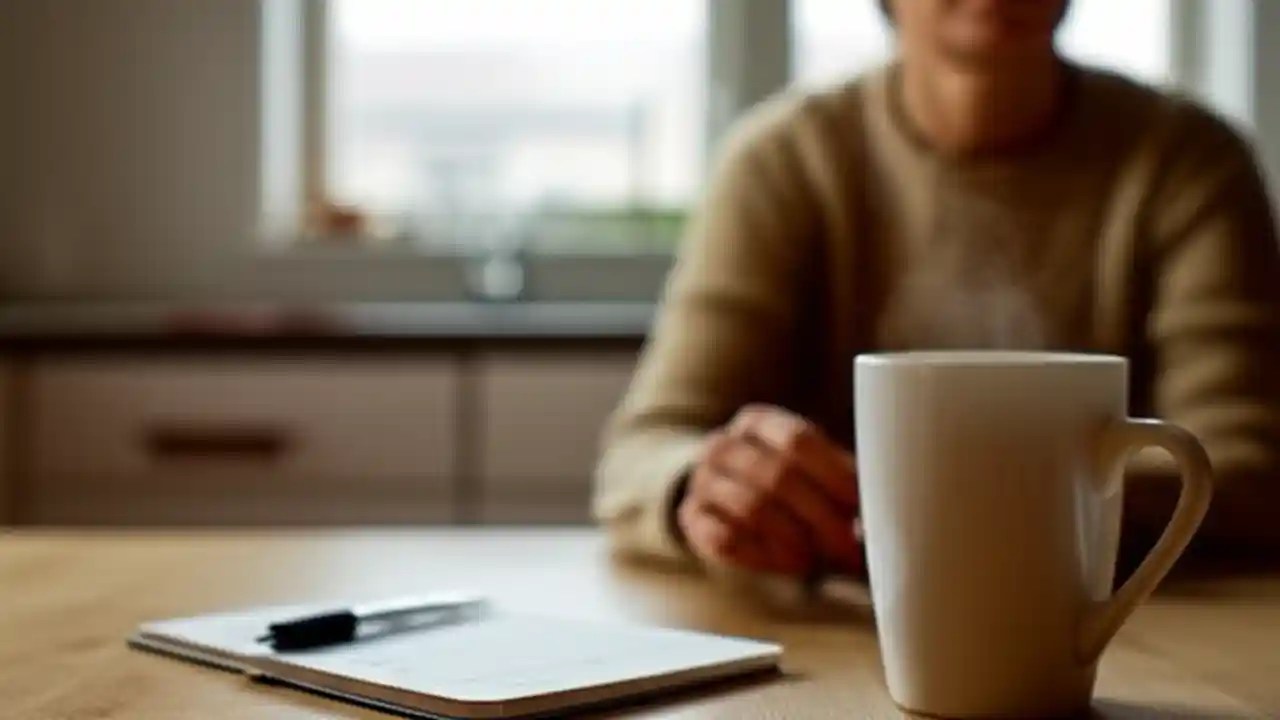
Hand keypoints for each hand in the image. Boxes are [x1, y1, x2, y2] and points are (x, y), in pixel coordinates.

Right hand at [677, 404, 862, 576]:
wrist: (721, 491)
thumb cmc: (785, 482)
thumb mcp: (811, 469)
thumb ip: (842, 482)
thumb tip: (879, 516)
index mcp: (758, 421)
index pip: (798, 440)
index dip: (833, 474)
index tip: (860, 505)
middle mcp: (723, 444)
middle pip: (777, 477)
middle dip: (820, 517)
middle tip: (849, 548)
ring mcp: (702, 480)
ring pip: (752, 508)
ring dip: (795, 539)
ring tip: (819, 557)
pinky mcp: (690, 518)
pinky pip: (727, 539)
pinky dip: (763, 555)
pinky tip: (787, 562)